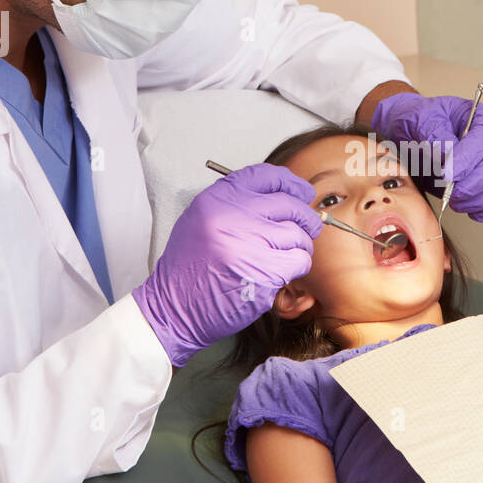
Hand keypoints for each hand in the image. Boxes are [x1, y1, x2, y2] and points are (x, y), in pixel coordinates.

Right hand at [132, 164, 322, 366]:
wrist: (174, 307)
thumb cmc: (190, 267)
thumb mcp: (201, 220)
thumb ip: (236, 204)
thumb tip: (281, 195)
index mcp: (218, 199)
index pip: (266, 175)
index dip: (290, 183)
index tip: (301, 192)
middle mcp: (233, 216)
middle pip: (289, 204)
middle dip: (305, 216)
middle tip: (308, 227)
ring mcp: (250, 243)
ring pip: (298, 234)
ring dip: (300, 245)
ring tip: (289, 254)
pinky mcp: (264, 271)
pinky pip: (299, 260)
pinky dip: (298, 265)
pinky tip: (285, 271)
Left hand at [370, 92, 482, 222]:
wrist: (411, 139)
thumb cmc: (420, 124)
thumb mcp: (420, 121)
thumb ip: (434, 135)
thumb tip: (448, 156)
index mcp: (481, 118)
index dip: (467, 159)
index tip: (446, 173)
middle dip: (474, 183)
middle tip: (450, 191)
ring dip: (482, 201)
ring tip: (456, 201)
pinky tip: (469, 210)